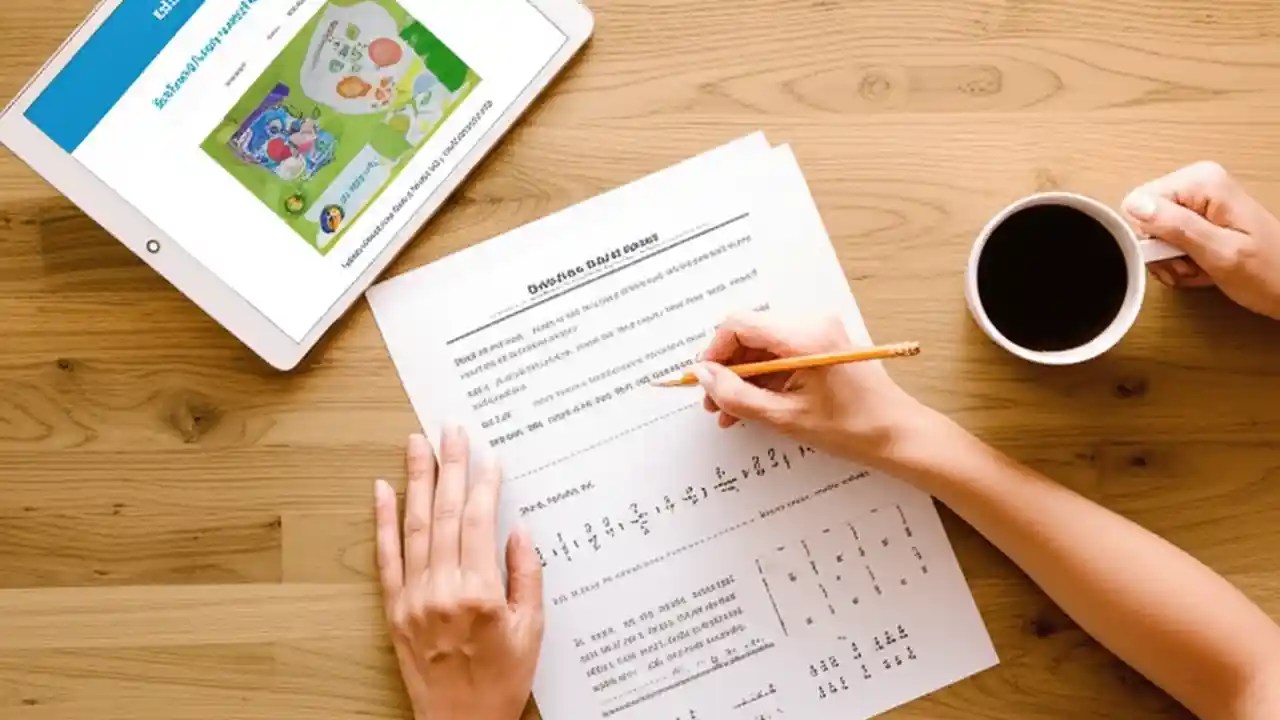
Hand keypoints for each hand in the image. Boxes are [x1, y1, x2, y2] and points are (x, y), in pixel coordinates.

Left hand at [374, 429, 543, 719]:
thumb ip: (527, 577)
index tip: (488, 455)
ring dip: (416, 480)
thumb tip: (519, 532)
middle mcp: (441, 590)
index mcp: (479, 593)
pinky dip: (383, 522)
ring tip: (418, 444)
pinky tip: (382, 491)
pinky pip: (386, 558)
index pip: (478, 521)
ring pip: (414, 526)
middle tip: (451, 430)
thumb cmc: (501, 681)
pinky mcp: (395, 610)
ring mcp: (413, 598)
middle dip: (450, 466)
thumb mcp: (532, 630)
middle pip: (444, 513)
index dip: (483, 484)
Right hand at [691, 312, 929, 463]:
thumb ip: (737, 396)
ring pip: (763, 345)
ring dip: (744, 375)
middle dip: (728, 368)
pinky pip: (781, 353)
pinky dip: (764, 377)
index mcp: (805, 336)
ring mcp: (820, 332)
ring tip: (731, 411)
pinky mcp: (824, 345)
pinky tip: (754, 405)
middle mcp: (813, 324)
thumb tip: (704, 377)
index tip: (704, 381)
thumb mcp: (784, 417)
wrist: (898, 435)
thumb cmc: (852, 428)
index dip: (715, 352)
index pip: (739, 324)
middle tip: (714, 402)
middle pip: (750, 333)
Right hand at [1122, 161, 1279, 319]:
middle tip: (1190, 264)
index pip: (1139, 202)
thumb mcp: (1220, 253)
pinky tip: (1201, 266)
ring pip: (1154, 233)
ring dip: (1171, 260)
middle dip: (1161, 251)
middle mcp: (1199, 184)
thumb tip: (1136, 206)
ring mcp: (1200, 200)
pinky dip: (1180, 260)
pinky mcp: (1200, 217)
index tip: (1176, 253)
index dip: (1150, 236)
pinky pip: (1168, 239)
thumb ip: (1177, 226)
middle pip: (1145, 217)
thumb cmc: (1270, 272)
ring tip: (1199, 268)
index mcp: (1203, 182)